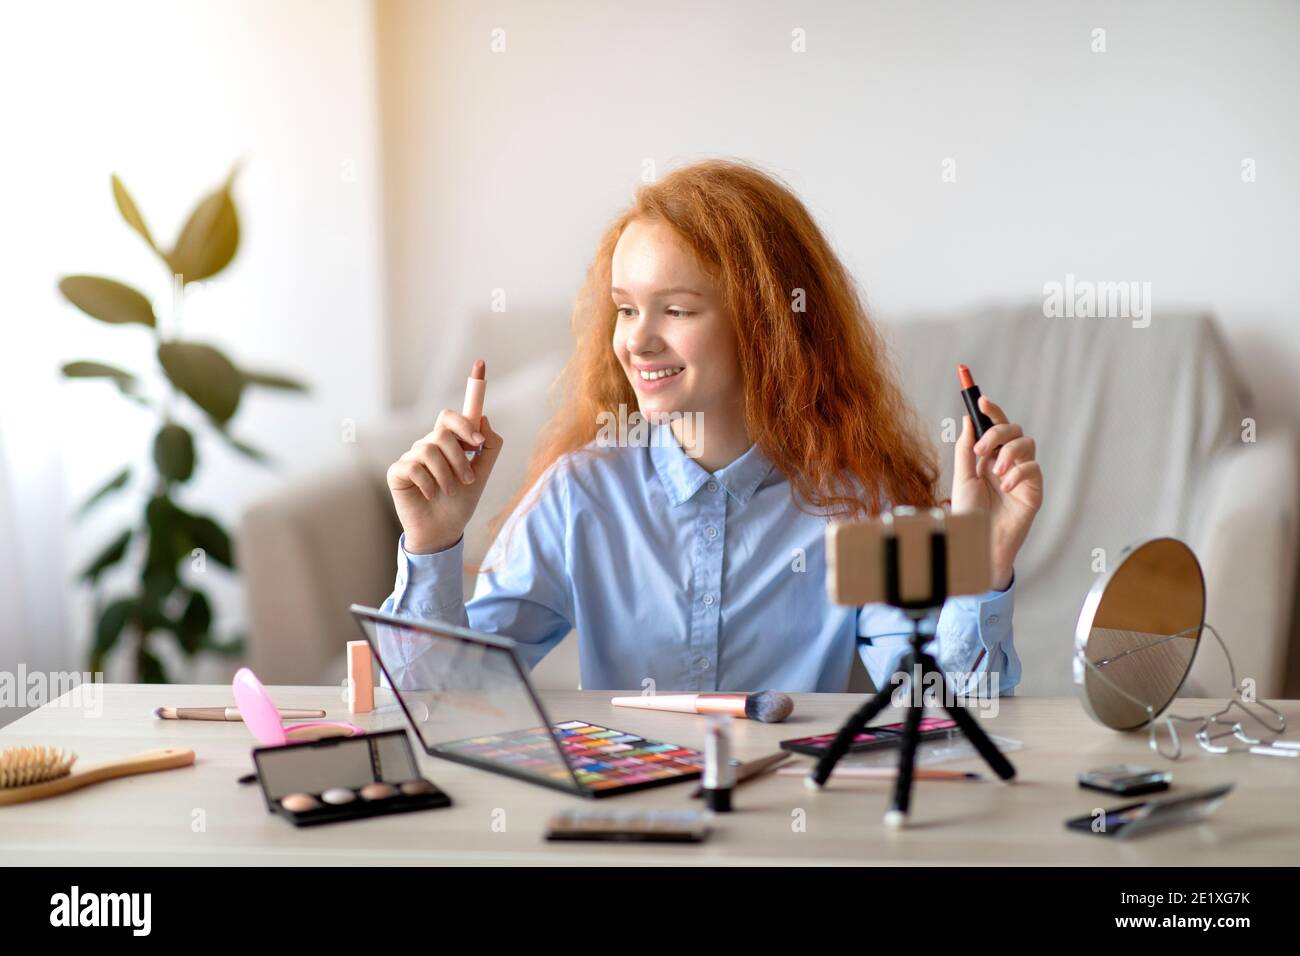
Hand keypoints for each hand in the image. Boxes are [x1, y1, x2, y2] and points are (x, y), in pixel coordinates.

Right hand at [387, 406, 503, 554]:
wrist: (443, 531)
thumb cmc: (459, 503)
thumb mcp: (481, 475)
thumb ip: (489, 448)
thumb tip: (484, 420)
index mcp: (445, 445)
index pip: (448, 418)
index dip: (463, 423)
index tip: (479, 442)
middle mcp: (425, 447)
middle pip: (441, 434)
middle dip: (459, 458)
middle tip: (468, 480)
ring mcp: (410, 459)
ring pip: (428, 450)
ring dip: (445, 474)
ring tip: (450, 492)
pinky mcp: (396, 473)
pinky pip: (412, 467)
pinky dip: (427, 483)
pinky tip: (431, 495)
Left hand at [951, 395, 1042, 589]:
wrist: (979, 540)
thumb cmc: (969, 512)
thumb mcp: (962, 477)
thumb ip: (966, 448)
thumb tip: (968, 419)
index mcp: (988, 455)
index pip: (994, 426)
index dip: (990, 410)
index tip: (980, 399)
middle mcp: (1006, 460)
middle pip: (1013, 429)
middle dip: (997, 433)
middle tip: (981, 450)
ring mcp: (1022, 473)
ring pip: (1027, 443)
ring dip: (1009, 452)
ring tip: (996, 472)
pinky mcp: (1034, 489)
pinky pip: (1033, 468)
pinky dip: (1018, 473)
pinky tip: (1005, 487)